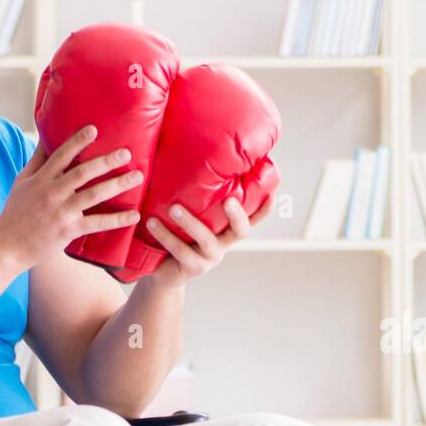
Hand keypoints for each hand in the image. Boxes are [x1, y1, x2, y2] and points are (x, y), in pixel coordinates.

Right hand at [0, 125, 143, 271]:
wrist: (8, 246)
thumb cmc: (15, 212)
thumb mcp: (22, 182)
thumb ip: (37, 159)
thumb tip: (46, 135)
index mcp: (42, 179)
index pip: (61, 155)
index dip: (77, 141)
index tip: (94, 129)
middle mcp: (52, 193)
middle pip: (82, 173)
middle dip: (105, 161)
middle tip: (126, 153)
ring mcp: (62, 212)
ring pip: (93, 195)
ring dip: (117, 185)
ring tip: (137, 177)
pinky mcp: (69, 231)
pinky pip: (97, 223)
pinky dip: (117, 220)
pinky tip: (134, 216)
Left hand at [145, 194, 274, 285]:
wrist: (163, 272)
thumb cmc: (177, 233)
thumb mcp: (190, 215)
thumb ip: (195, 197)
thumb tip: (187, 153)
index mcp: (228, 230)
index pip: (254, 218)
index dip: (265, 208)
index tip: (273, 192)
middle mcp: (224, 244)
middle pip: (241, 231)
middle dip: (237, 215)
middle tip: (228, 200)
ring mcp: (210, 258)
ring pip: (206, 240)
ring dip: (190, 223)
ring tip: (174, 208)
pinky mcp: (193, 268)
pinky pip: (181, 251)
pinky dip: (166, 236)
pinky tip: (152, 223)